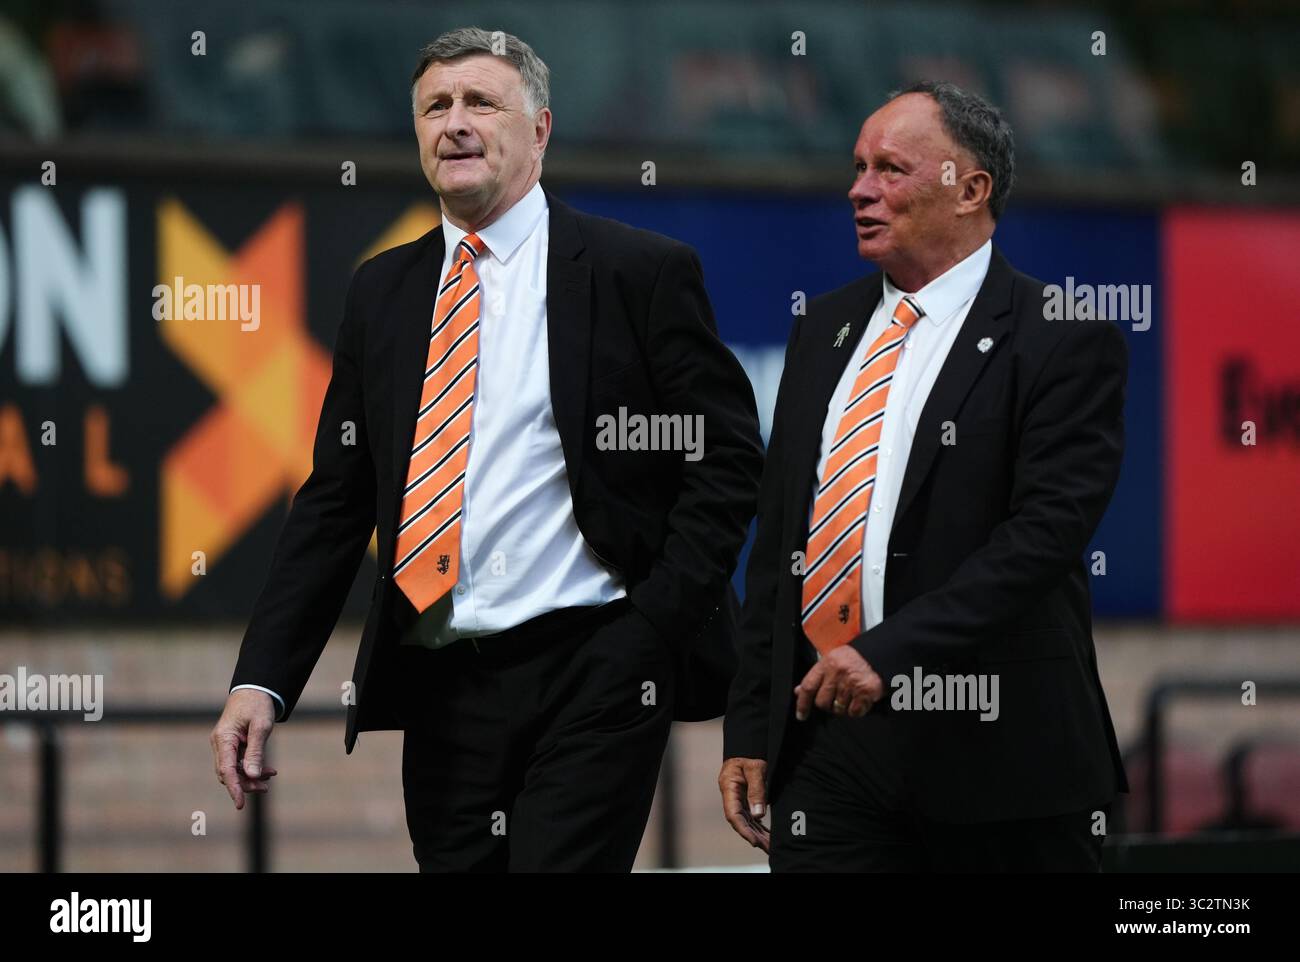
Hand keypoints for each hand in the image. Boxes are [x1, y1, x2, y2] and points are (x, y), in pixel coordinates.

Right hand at [210, 690, 278, 809]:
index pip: (226, 770)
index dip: (234, 789)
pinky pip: (239, 762)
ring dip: (251, 776)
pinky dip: (252, 767)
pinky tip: (268, 770)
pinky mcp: (232, 744)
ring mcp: (225, 744)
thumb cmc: (258, 704)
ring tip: (270, 776)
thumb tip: (252, 776)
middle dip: (246, 783)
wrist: (255, 688)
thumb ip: (256, 751)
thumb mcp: (261, 726)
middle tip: (266, 787)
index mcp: (223, 738)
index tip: (240, 805)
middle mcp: (220, 743)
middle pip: (229, 773)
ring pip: (234, 769)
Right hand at [718, 757, 770, 851]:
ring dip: (757, 832)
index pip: (733, 814)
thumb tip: (758, 815)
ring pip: (746, 819)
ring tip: (770, 845)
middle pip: (740, 820)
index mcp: (729, 786)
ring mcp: (737, 795)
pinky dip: (758, 824)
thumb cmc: (751, 751)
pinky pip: (751, 813)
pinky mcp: (745, 795)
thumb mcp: (756, 768)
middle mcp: (731, 793)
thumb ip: (757, 790)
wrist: (749, 740)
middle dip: (753, 836)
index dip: (743, 830)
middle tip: (768, 848)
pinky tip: (766, 834)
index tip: (754, 841)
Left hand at [794, 645, 884, 719]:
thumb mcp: (832, 661)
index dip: (802, 703)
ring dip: (843, 708)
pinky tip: (860, 700)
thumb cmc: (855, 659)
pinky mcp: (865, 692)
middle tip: (836, 699)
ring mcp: (851, 683)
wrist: (880, 655)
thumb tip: (799, 691)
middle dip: (827, 706)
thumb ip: (816, 677)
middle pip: (822, 702)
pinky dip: (857, 710)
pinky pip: (854, 712)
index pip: (808, 686)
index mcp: (827, 663)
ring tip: (851, 696)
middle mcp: (837, 673)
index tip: (801, 715)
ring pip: (838, 709)